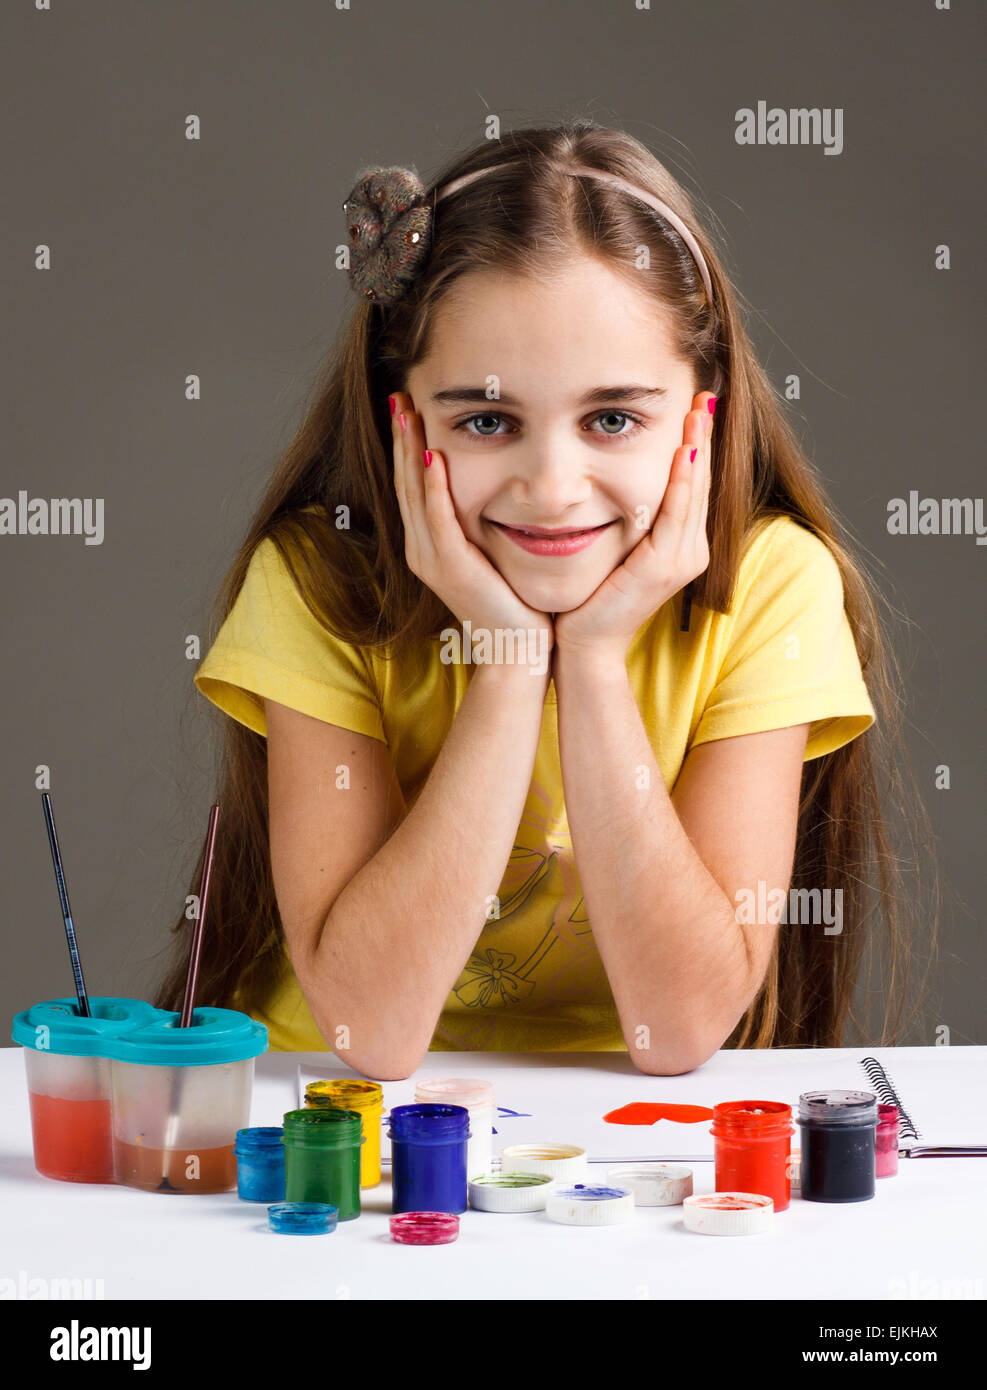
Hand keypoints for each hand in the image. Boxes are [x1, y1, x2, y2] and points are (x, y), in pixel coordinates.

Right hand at [390, 393, 555, 664]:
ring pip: (414, 493)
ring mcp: (432, 558)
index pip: (412, 483)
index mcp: (429, 544)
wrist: (517, 650)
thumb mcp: (493, 552)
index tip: (409, 405)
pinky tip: (432, 458)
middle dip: (402, 436)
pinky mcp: (452, 567)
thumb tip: (499, 486)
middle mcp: (421, 549)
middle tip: (400, 393)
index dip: (407, 443)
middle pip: (405, 480)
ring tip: (407, 411)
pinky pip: (439, 519)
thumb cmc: (514, 603)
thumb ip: (484, 522)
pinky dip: (434, 488)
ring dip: (410, 450)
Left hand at [553, 390, 714, 662]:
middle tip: (706, 392)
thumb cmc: (590, 597)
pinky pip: (676, 514)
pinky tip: (685, 451)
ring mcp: (680, 560)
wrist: (583, 643)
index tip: (696, 404)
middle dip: (704, 435)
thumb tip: (612, 477)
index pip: (692, 483)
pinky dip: (681, 481)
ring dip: (698, 447)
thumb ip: (625, 517)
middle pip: (700, 481)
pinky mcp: (662, 567)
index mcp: (680, 545)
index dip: (697, 443)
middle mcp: (689, 551)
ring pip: (694, 492)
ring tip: (700, 409)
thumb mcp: (614, 547)